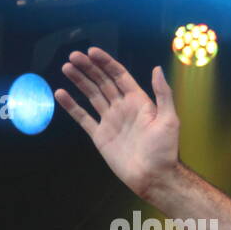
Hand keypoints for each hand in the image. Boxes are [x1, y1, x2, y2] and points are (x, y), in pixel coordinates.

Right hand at [54, 47, 180, 200]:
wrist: (154, 177)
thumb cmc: (165, 150)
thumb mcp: (170, 120)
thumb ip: (163, 94)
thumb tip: (157, 68)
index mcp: (139, 102)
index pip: (120, 76)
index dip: (106, 63)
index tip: (91, 52)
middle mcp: (123, 108)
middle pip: (103, 82)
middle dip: (89, 68)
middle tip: (73, 56)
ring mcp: (110, 121)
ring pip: (92, 95)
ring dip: (79, 81)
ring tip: (66, 68)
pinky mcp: (100, 135)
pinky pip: (83, 117)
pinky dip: (71, 106)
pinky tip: (60, 93)